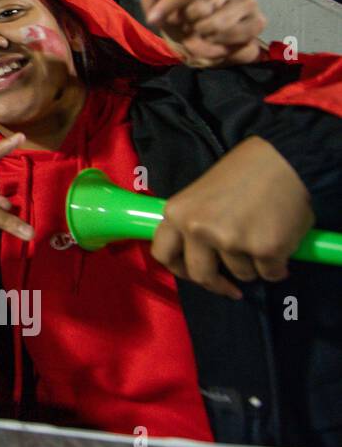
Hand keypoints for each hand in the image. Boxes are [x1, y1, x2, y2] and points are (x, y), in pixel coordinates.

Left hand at [143, 0, 265, 66]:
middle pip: (202, 6)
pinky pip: (234, 37)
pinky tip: (212, 40)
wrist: (198, 42)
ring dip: (200, 36)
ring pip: (218, 24)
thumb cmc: (178, 17)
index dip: (172, 2)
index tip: (153, 18)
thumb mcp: (156, 2)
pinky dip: (217, 45)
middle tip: (183, 24)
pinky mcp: (257, 21)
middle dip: (185, 22)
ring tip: (198, 33)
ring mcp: (247, 0)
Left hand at [151, 137, 313, 298]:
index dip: (180, 270)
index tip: (194, 275)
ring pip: (240, 274)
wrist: (283, 160)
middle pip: (200, 275)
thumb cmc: (243, 172)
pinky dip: (277, 266)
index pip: (163, 254)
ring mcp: (230, 241)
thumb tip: (200, 256)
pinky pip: (270, 273)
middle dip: (218, 284)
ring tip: (262, 239)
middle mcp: (197, 230)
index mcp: (176, 213)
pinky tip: (280, 245)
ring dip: (252, 265)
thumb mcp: (200, 195)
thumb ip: (192, 224)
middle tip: (231, 287)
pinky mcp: (264, 250)